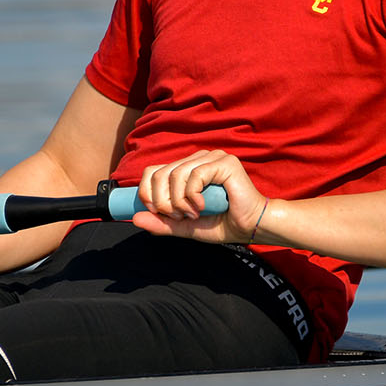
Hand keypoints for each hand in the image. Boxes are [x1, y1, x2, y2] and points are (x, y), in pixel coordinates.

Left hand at [131, 149, 267, 243]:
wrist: (250, 227)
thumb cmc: (221, 223)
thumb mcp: (185, 226)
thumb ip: (162, 223)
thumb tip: (135, 218)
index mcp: (186, 169)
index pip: (153, 171)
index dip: (147, 192)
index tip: (159, 213)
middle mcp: (197, 159)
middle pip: (160, 174)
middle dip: (163, 202)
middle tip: (179, 217)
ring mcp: (211, 158)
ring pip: (175, 175)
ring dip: (179, 202)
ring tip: (193, 214)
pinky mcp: (224, 162)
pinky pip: (194, 176)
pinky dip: (193, 196)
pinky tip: (203, 207)